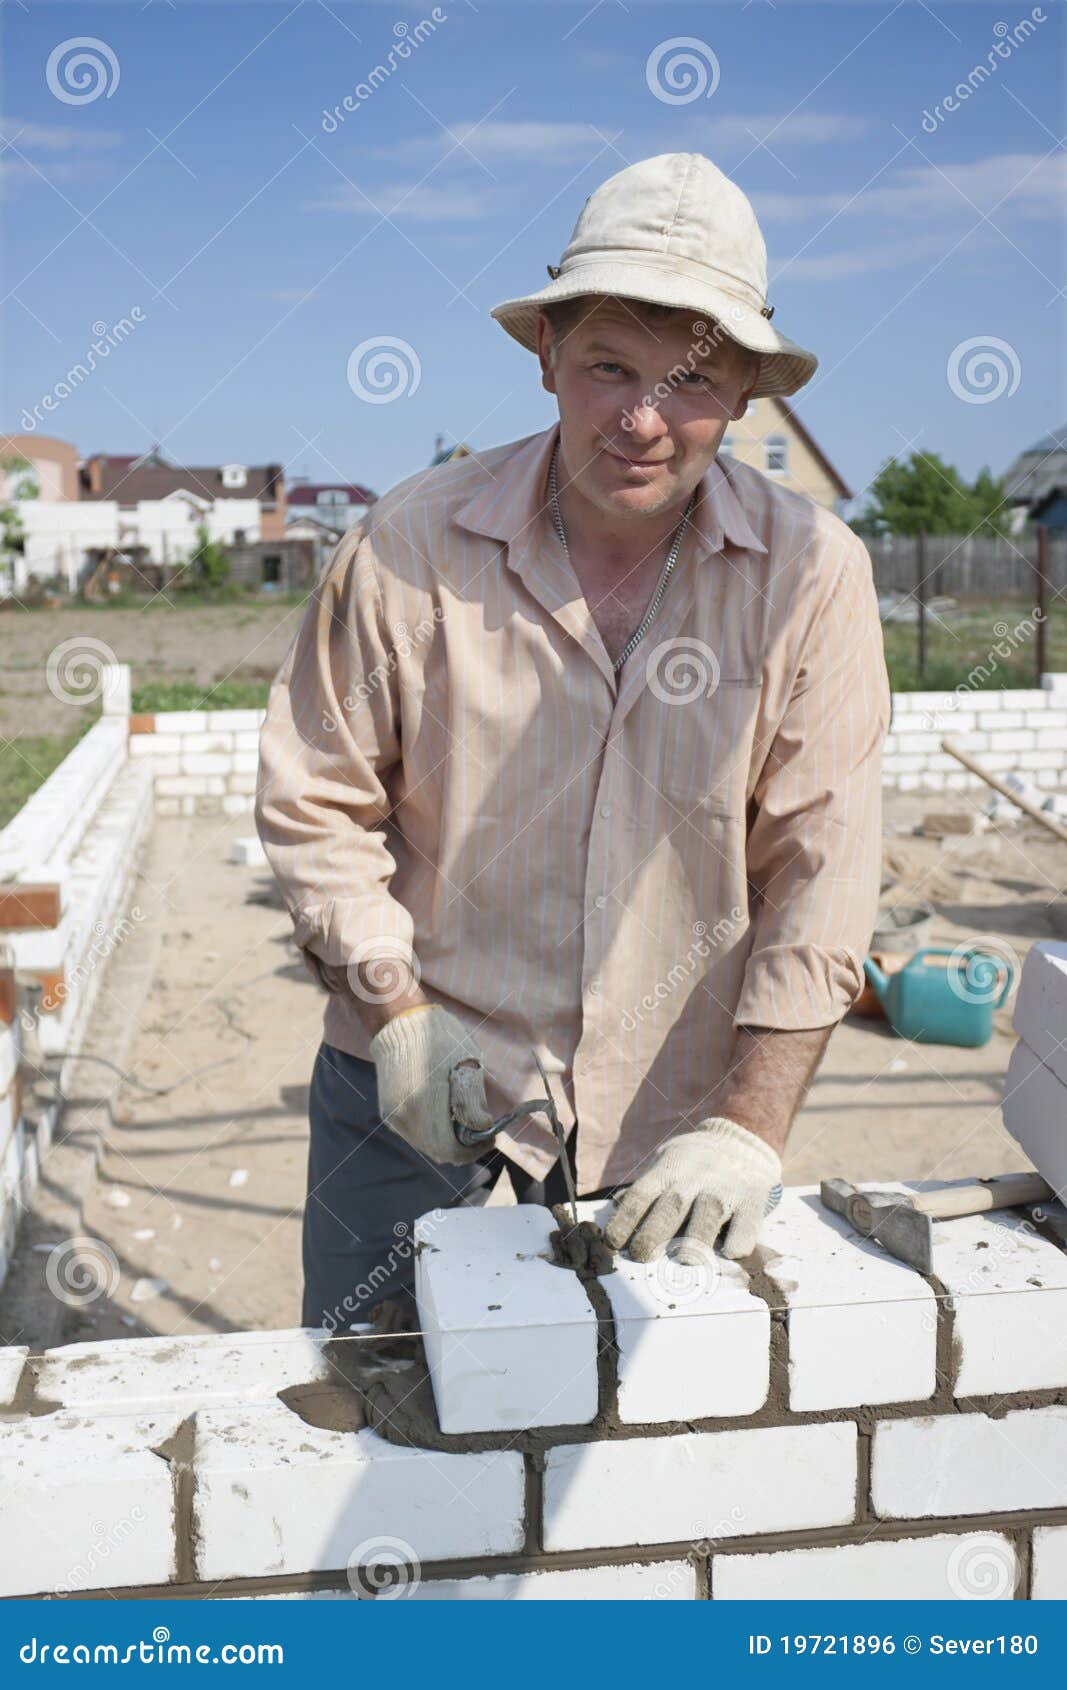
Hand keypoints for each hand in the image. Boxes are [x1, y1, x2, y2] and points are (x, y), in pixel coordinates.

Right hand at [368, 1004, 493, 1165]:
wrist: (399, 1022)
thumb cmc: (439, 1038)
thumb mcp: (467, 1066)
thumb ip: (474, 1104)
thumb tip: (482, 1129)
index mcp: (425, 1106)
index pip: (452, 1150)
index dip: (475, 1150)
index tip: (490, 1137)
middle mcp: (405, 1117)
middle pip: (439, 1152)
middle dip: (463, 1146)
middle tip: (480, 1130)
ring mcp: (393, 1116)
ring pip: (426, 1144)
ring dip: (447, 1140)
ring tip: (463, 1120)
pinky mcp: (388, 1111)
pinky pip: (414, 1133)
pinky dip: (432, 1131)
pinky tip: (443, 1113)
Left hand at [603, 1117, 781, 1263]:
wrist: (740, 1142)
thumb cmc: (693, 1162)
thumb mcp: (666, 1163)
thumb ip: (647, 1187)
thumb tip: (616, 1206)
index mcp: (670, 1167)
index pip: (642, 1194)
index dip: (625, 1220)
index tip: (613, 1244)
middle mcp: (696, 1176)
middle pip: (672, 1205)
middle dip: (653, 1233)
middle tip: (641, 1256)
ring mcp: (725, 1187)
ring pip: (708, 1213)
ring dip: (695, 1240)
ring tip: (683, 1260)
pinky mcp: (752, 1199)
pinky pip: (747, 1222)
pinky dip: (739, 1239)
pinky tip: (729, 1253)